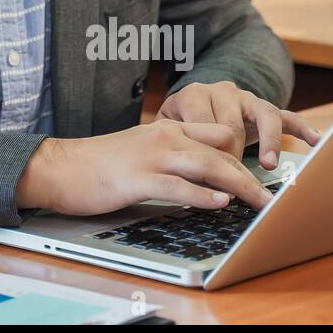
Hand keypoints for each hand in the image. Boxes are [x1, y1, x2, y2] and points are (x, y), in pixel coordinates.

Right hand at [14, 120, 274, 214]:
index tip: (262, 174)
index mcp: (168, 129)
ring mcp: (152, 156)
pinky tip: (220, 203)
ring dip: (238, 184)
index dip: (243, 155)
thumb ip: (172, 162)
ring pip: (207, 166)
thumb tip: (201, 184)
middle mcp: (165, 137)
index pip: (218, 136)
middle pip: (220, 150)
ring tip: (260, 202)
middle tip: (272, 195)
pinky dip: (202, 196)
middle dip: (250, 173)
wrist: (59, 167)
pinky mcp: (138, 178)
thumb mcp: (141, 154)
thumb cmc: (98, 165)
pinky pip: (178, 186)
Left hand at [156, 81, 320, 168]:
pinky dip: (302, 127)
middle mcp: (220, 91)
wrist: (186, 108)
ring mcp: (245, 97)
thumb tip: (189, 185)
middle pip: (233, 123)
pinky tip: (316, 141)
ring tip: (271, 164)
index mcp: (193, 95)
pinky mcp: (263, 107)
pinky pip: (286, 115)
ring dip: (269, 141)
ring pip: (264, 114)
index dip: (209, 153)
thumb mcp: (169, 135)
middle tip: (233, 181)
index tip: (212, 178)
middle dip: (234, 155)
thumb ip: (178, 151)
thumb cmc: (176, 128)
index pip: (204, 124)